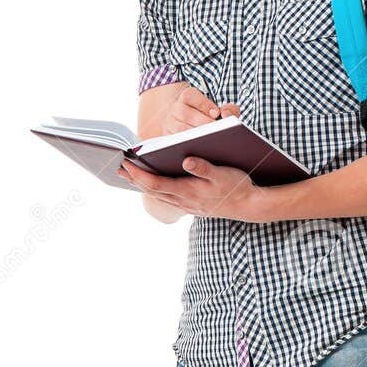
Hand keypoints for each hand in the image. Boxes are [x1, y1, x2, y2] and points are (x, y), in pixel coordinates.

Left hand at [119, 150, 264, 220]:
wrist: (249, 206)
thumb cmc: (236, 186)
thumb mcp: (222, 173)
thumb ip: (204, 167)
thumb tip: (187, 160)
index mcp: (187, 191)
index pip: (155, 183)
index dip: (139, 174)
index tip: (126, 164)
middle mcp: (183, 200)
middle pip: (151, 190)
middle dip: (134, 178)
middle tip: (118, 166)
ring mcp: (186, 204)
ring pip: (158, 195)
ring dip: (142, 184)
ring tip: (129, 174)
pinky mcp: (191, 205)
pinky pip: (166, 197)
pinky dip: (155, 189)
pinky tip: (152, 183)